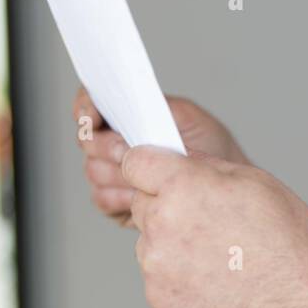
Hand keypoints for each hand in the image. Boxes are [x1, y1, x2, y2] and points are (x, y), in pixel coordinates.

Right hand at [73, 85, 248, 229]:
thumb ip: (160, 107)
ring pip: (93, 171)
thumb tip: (137, 106)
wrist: (222, 190)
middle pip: (87, 142)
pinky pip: (102, 199)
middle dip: (107, 145)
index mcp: (127, 116)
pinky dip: (121, 197)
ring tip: (143, 175)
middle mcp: (112, 143)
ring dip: (117, 174)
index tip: (91, 116)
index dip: (85, 108)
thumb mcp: (190, 119)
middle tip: (127, 150)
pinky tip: (140, 196)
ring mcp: (111, 173)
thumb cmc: (211, 150)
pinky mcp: (115, 202)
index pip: (90, 104)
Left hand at [121, 144, 307, 307]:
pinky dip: (178, 276)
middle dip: (167, 205)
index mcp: (183, 186)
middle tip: (208, 220)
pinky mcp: (157, 297)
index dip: (152, 166)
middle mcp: (161, 222)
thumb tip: (184, 160)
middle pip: (142, 202)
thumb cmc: (287, 246)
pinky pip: (158, 275)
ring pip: (149, 240)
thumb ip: (209, 166)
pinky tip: (214, 278)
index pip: (136, 161)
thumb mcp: (259, 183)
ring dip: (171, 242)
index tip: (160, 174)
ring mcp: (155, 263)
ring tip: (217, 255)